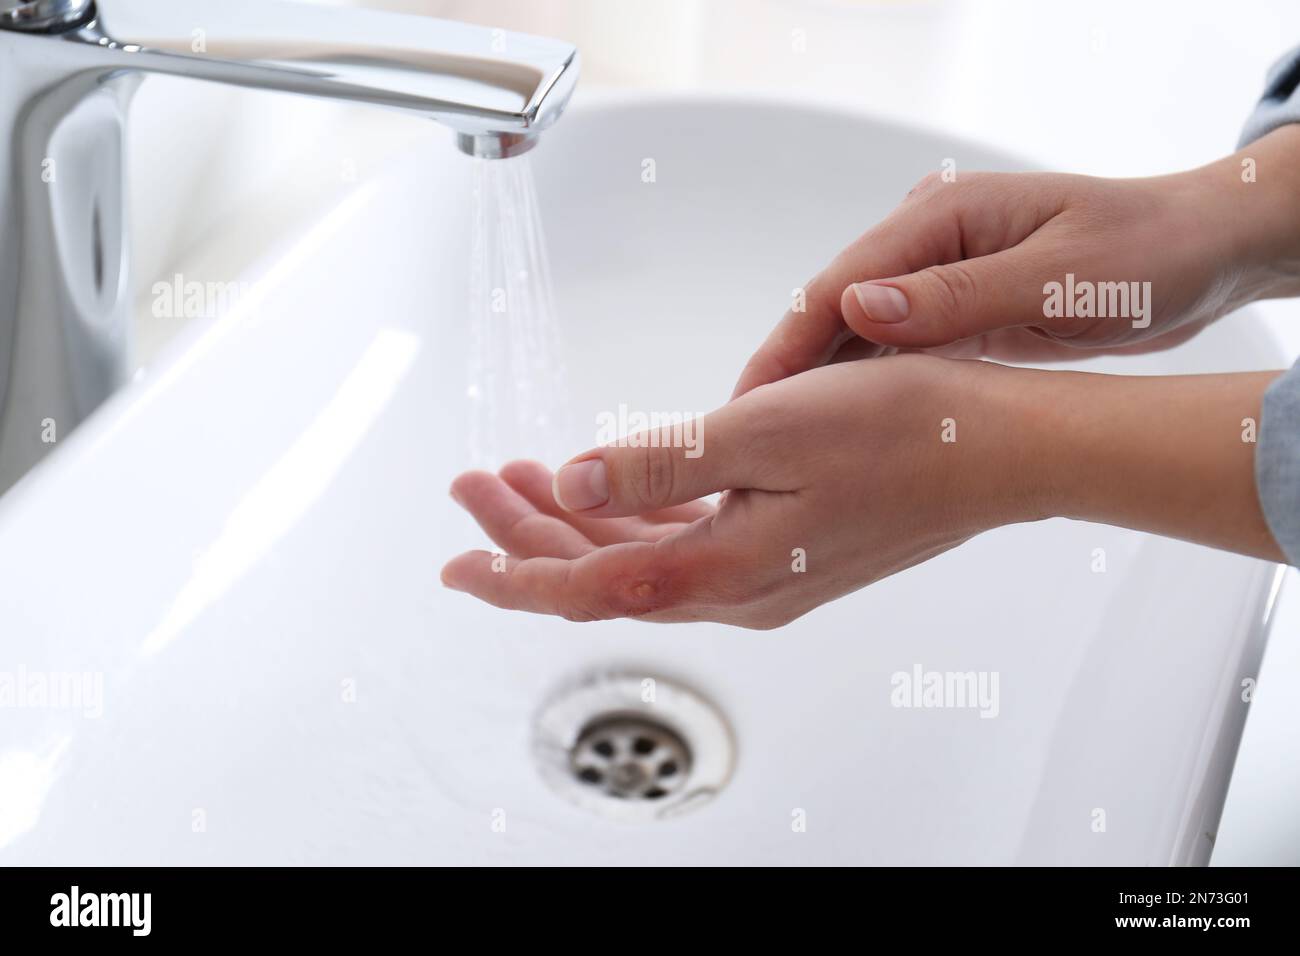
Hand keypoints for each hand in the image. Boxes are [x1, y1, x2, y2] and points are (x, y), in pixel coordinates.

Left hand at [443, 356, 1283, 627]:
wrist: (1004, 450)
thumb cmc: (907, 431)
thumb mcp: (765, 432)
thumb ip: (660, 464)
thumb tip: (572, 485)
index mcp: (726, 570)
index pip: (589, 588)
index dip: (514, 574)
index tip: (456, 562)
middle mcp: (739, 589)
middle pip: (604, 576)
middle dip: (530, 536)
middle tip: (476, 490)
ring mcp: (766, 573)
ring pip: (639, 561)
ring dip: (577, 525)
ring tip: (523, 480)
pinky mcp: (787, 548)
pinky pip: (684, 546)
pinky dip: (634, 520)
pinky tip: (614, 490)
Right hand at [732, 126, 1299, 396]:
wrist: (1202, 252)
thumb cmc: (1144, 255)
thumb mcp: (1057, 280)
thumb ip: (956, 295)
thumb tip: (858, 308)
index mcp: (941, 214)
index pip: (839, 284)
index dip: (788, 346)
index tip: (747, 402)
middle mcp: (929, 240)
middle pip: (835, 312)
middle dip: (789, 374)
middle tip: (742, 437)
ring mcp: (939, 275)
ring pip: (858, 337)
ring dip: (820, 388)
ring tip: (777, 446)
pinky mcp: (956, 310)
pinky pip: (894, 353)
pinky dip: (864, 389)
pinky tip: (837, 431)